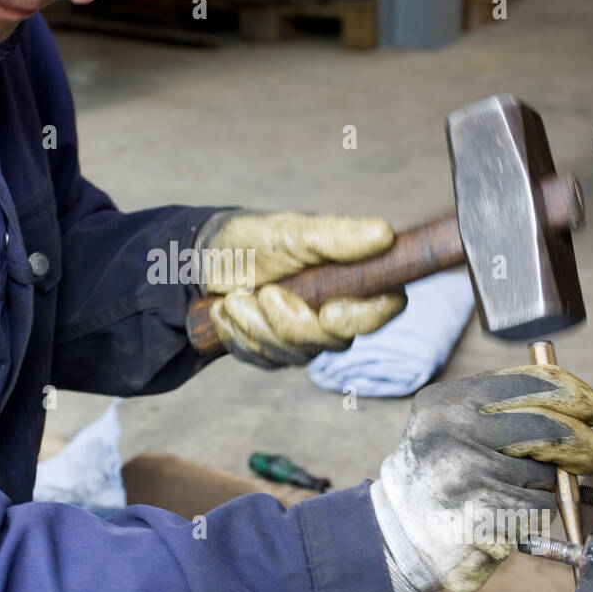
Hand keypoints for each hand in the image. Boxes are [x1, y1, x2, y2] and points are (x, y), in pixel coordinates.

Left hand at [195, 209, 406, 367]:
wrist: (208, 258)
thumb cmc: (256, 239)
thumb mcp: (292, 232)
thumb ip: (336, 237)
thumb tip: (383, 234)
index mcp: (353, 277)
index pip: (384, 307)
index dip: (361, 318)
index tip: (328, 312)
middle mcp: (338, 310)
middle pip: (336, 341)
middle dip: (289, 321)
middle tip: (263, 293)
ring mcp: (309, 336)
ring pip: (296, 354)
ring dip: (256, 325)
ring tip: (234, 297)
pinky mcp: (280, 351)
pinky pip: (265, 360)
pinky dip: (240, 336)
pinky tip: (226, 312)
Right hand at [369, 365, 592, 591]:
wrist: (399, 531)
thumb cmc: (439, 472)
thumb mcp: (453, 421)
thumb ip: (503, 406)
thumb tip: (575, 401)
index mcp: (449, 402)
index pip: (531, 384)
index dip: (575, 395)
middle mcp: (454, 434)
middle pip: (550, 428)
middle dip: (583, 443)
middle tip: (592, 455)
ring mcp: (468, 477)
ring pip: (549, 474)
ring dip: (549, 484)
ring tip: (515, 489)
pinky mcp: (485, 518)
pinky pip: (541, 509)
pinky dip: (538, 514)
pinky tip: (511, 514)